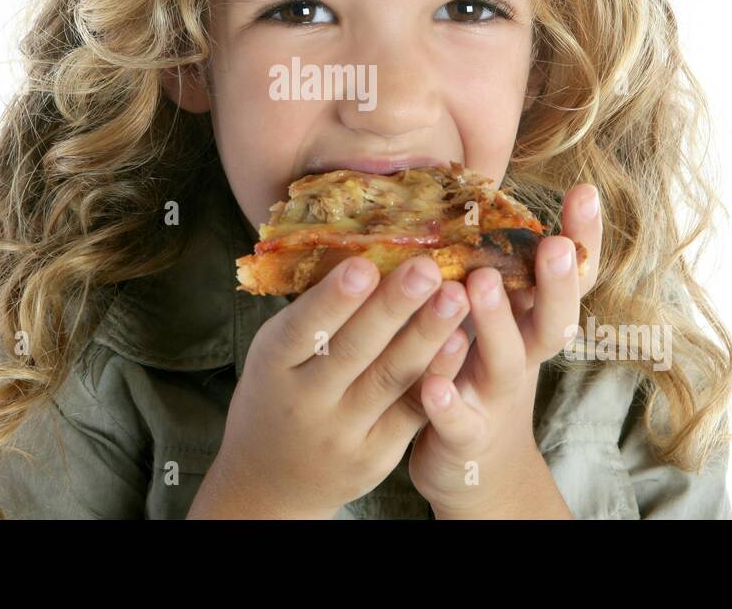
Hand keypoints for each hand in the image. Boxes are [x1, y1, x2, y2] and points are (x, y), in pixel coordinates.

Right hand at [188, 254, 471, 518]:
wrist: (271, 481)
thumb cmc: (278, 394)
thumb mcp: (275, 355)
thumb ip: (312, 316)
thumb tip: (364, 250)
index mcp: (273, 366)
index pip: (304, 328)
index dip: (335, 299)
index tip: (366, 265)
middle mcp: (306, 402)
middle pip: (354, 351)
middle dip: (393, 308)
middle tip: (428, 268)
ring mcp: (343, 433)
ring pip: (391, 378)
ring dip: (428, 334)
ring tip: (457, 295)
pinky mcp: (377, 455)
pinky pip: (412, 409)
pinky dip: (437, 374)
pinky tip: (461, 341)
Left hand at [407, 183, 602, 517]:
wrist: (480, 469)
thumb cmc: (483, 372)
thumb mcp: (502, 320)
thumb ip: (497, 267)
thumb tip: (479, 188)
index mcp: (532, 320)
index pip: (569, 276)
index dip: (583, 239)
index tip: (586, 192)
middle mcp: (523, 355)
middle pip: (552, 319)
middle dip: (555, 283)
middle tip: (552, 245)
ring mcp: (495, 396)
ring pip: (504, 361)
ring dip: (495, 323)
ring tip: (481, 284)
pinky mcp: (464, 435)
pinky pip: (456, 419)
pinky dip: (447, 402)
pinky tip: (433, 384)